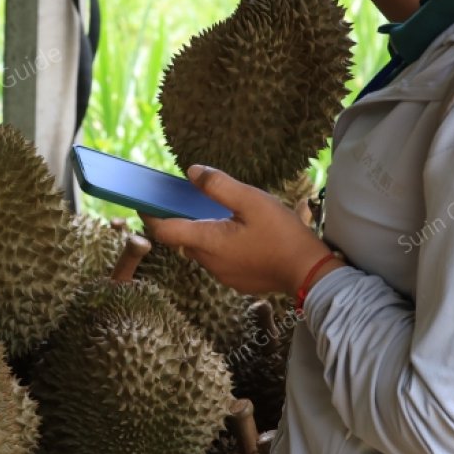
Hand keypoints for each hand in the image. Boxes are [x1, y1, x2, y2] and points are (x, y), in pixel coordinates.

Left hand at [143, 166, 343, 296]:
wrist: (309, 273)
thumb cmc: (282, 235)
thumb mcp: (252, 201)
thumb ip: (219, 186)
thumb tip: (192, 172)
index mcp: (207, 240)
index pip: (164, 230)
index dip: (150, 216)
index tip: (144, 203)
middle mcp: (208, 261)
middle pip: (183, 239)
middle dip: (182, 221)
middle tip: (190, 200)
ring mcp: (222, 274)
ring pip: (202, 250)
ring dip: (205, 233)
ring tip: (224, 214)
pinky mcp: (236, 280)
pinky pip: (218, 260)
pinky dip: (221, 246)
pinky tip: (242, 234)